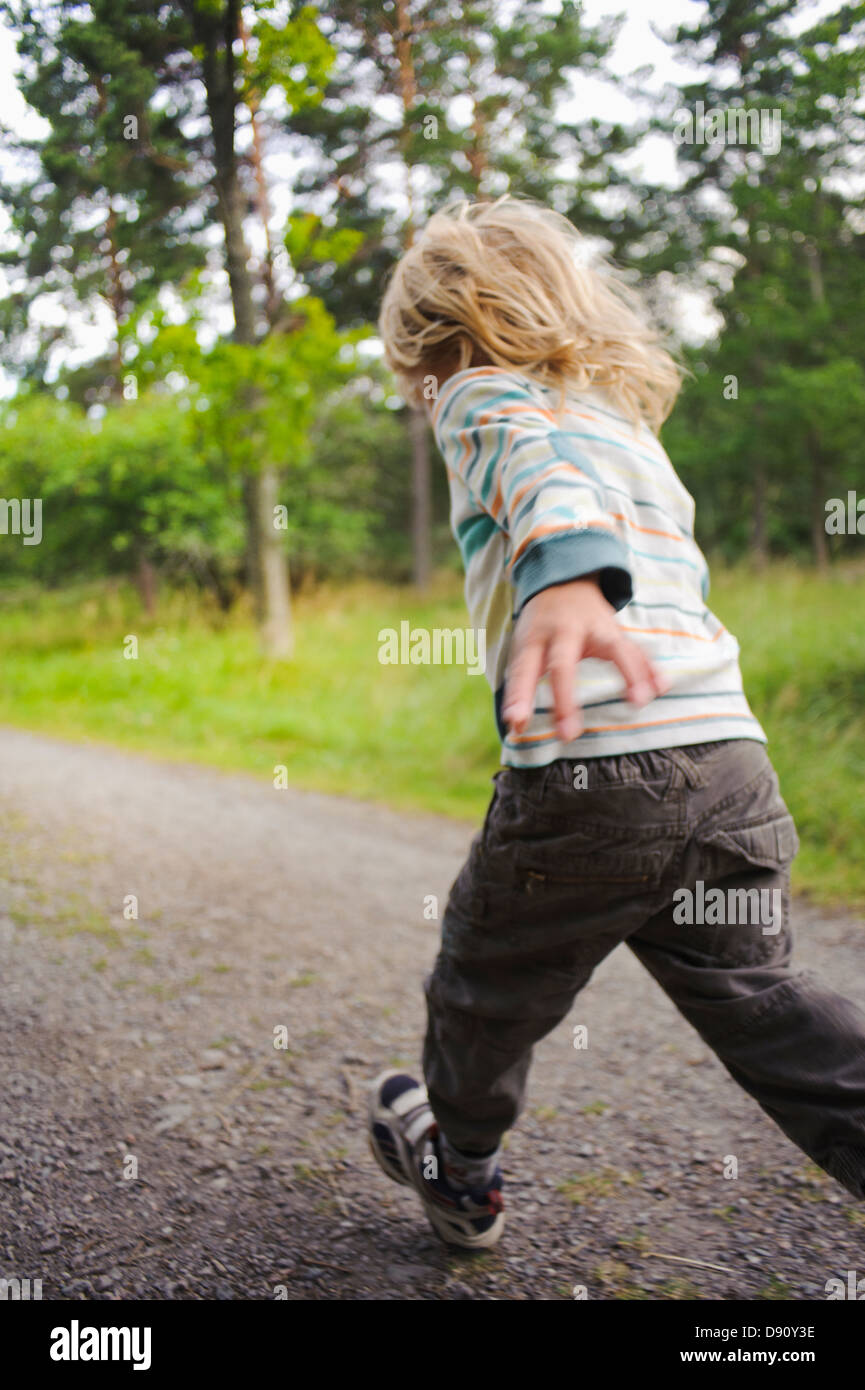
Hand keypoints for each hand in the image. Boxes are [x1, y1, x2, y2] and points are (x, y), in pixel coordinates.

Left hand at [502, 576, 667, 741]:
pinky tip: (662, 686)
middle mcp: (565, 630)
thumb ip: (520, 687)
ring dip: (628, 674)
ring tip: (639, 701)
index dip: (520, 696)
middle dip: (565, 699)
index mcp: (536, 635)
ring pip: (613, 648)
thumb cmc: (541, 626)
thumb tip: (516, 728)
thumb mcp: (524, 648)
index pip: (525, 667)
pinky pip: (637, 650)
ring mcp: (597, 628)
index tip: (517, 724)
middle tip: (568, 735)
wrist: (565, 581)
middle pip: (563, 663)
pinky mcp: (618, 632)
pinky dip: (650, 668)